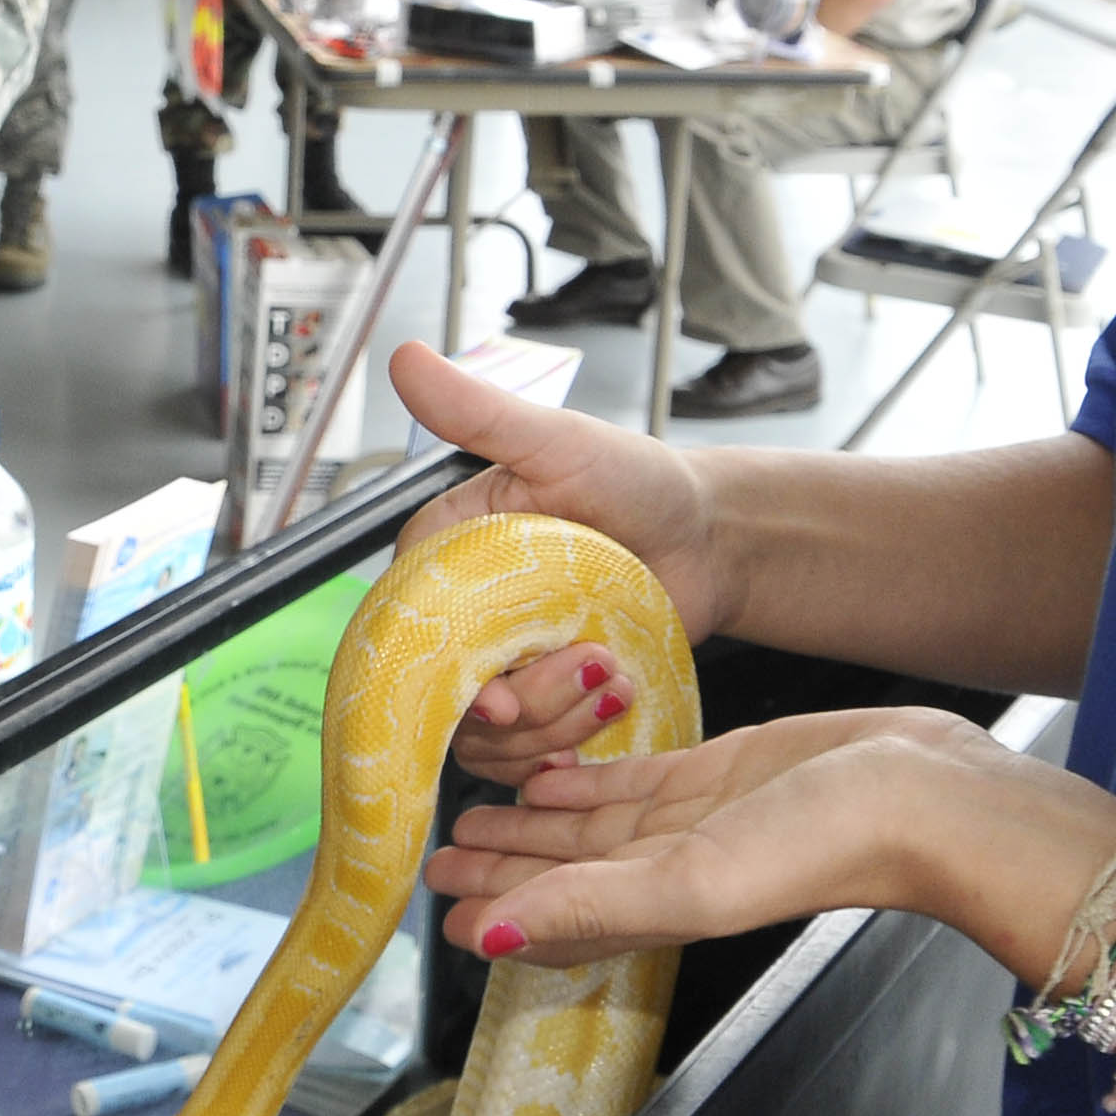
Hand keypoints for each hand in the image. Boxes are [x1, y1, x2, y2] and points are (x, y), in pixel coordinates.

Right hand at [391, 343, 728, 772]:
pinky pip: (525, 756)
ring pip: (487, 738)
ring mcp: (504, 666)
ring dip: (556, 723)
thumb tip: (406, 359)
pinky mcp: (545, 704)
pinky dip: (566, 747)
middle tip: (588, 671)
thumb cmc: (634, 481)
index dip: (440, 669)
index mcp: (448, 555)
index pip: (405, 624)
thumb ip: (478, 412)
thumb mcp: (556, 442)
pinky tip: (608, 712)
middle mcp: (465, 617)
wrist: (710, 538)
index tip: (495, 694)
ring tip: (614, 675)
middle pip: (445, 697)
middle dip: (519, 706)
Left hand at [424, 712, 966, 962]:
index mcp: (657, 908)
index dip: (495, 915)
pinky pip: (635, 783)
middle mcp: (667, 871)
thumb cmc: (826, 845)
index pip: (555, 922)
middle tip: (435, 854)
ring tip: (473, 814)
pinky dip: (588, 782)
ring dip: (533, 824)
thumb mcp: (693, 880)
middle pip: (561, 874)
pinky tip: (552, 774)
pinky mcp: (718, 775)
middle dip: (498, 867)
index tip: (434, 910)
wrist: (921, 793)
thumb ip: (590, 905)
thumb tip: (491, 939)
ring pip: (590, 829)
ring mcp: (692, 823)